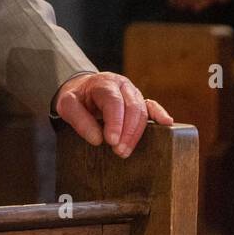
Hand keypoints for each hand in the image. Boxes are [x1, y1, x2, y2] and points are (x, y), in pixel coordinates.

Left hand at [54, 71, 173, 157]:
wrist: (82, 89)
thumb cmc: (76, 98)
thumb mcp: (67, 105)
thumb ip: (78, 119)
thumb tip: (97, 139)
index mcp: (104, 83)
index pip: (113, 102)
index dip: (115, 123)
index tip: (111, 141)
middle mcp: (122, 85)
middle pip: (132, 108)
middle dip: (127, 132)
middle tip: (118, 151)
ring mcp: (133, 93)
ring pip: (142, 111)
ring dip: (136, 133)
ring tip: (125, 151)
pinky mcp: (140, 101)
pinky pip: (152, 106)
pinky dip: (159, 114)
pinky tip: (166, 124)